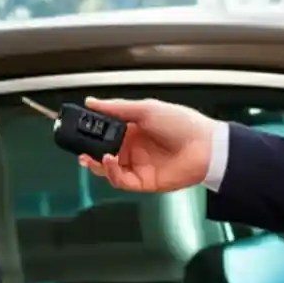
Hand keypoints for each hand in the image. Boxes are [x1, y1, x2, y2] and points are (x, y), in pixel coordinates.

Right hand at [79, 97, 216, 192]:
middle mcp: (134, 148)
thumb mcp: (146, 109)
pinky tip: (109, 162)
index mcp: (134, 129)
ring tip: (94, 157)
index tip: (78, 130)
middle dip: (89, 153)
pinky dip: (111, 173)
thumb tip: (92, 101)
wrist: (205, 146)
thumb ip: (116, 108)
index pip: (105, 133)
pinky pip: (121, 181)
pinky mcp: (144, 181)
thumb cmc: (182, 123)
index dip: (91, 134)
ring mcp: (139, 166)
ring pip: (109, 170)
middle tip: (79, 149)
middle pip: (103, 153)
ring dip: (98, 164)